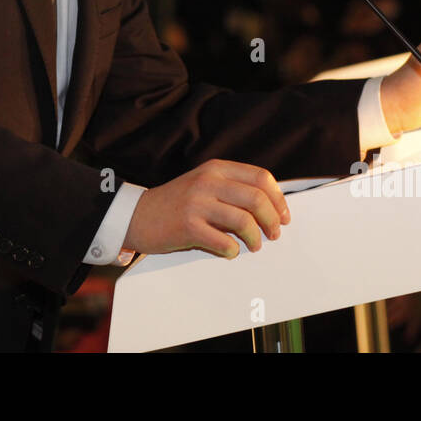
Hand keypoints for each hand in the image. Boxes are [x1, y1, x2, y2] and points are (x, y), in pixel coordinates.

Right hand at [123, 159, 289, 258]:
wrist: (137, 214)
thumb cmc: (175, 203)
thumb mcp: (203, 184)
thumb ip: (231, 189)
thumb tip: (269, 207)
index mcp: (215, 169)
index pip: (260, 177)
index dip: (278, 198)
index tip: (283, 215)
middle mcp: (207, 182)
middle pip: (257, 199)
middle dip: (272, 220)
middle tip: (274, 234)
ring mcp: (197, 203)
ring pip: (244, 220)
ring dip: (256, 238)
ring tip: (254, 245)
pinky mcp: (188, 226)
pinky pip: (224, 242)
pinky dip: (233, 250)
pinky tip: (230, 252)